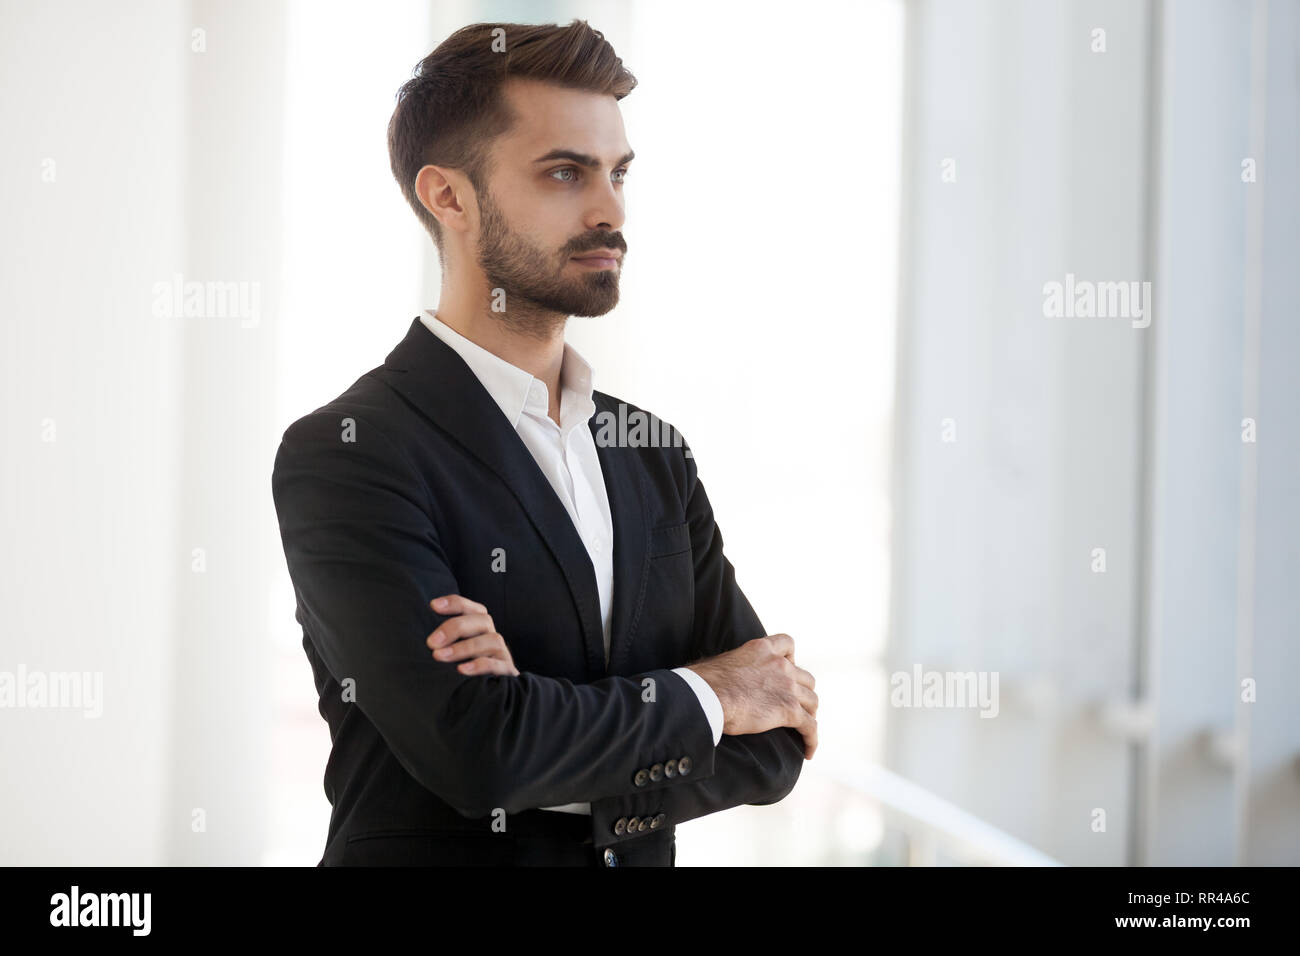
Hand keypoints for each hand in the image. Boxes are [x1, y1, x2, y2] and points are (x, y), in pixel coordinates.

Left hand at [426, 593, 518, 675]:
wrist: (489, 696)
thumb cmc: (461, 668)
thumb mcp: (451, 651)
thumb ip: (441, 641)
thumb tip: (422, 637)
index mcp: (479, 626)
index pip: (470, 607)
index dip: (453, 603)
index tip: (433, 606)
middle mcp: (492, 635)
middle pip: (482, 620)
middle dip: (455, 627)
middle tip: (432, 642)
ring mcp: (502, 653)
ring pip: (492, 640)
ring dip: (464, 647)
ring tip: (440, 657)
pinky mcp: (507, 672)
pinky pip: (498, 665)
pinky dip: (480, 665)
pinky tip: (461, 670)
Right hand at [687, 634, 817, 758]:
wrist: (708, 695)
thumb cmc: (706, 683)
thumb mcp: (725, 662)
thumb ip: (737, 666)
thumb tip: (726, 677)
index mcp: (762, 649)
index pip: (787, 644)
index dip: (791, 658)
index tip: (788, 669)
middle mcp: (780, 665)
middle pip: (805, 678)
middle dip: (802, 692)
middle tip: (795, 706)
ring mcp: (787, 686)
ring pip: (812, 701)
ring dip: (809, 714)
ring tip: (803, 729)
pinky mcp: (789, 710)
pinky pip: (810, 727)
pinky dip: (811, 740)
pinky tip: (808, 752)